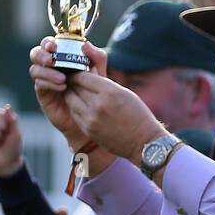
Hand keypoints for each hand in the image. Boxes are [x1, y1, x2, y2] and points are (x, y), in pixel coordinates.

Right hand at [29, 38, 86, 147]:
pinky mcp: (43, 93)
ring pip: (35, 69)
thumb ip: (96, 57)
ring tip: (63, 78)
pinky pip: (39, 84)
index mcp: (62, 56)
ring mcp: (45, 79)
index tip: (54, 46)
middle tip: (51, 60)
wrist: (93, 114)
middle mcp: (51, 66)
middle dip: (41, 54)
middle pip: (35, 53)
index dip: (48, 42)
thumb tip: (85, 44)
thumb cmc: (96, 90)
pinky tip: (62, 87)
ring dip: (47, 72)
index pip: (49, 44)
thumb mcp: (100, 72)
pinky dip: (49, 83)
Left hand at [62, 43, 167, 160]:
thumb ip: (105, 85)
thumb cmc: (138, 115)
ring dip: (71, 95)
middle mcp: (99, 104)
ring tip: (74, 92)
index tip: (76, 72)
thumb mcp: (125, 93)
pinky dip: (75, 108)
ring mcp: (92, 118)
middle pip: (75, 87)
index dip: (78, 73)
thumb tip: (88, 74)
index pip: (83, 77)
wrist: (143, 142)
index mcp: (111, 92)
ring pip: (71, 100)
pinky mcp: (88, 129)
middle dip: (73, 83)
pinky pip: (74, 114)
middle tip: (72, 81)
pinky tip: (80, 105)